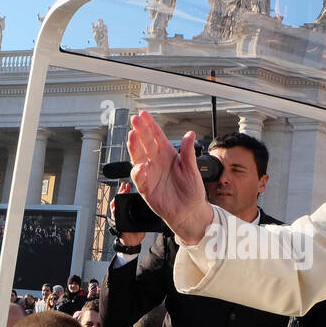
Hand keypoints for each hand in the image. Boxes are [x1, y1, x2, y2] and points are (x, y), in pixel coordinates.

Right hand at [111, 182, 145, 247]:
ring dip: (116, 200)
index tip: (128, 185)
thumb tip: (155, 204)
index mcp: (127, 209)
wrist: (133, 241)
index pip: (125, 198)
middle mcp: (121, 212)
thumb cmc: (137, 230)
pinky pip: (114, 217)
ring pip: (114, 206)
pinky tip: (116, 209)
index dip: (125, 191)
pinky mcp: (116, 223)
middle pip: (119, 199)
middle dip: (121, 192)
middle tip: (124, 187)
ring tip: (119, 195)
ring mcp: (118, 217)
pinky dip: (115, 213)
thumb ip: (145, 212)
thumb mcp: (142, 218)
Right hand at [126, 111, 213, 244]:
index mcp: (168, 155)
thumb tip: (190, 135)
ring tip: (132, 137)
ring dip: (134, 147)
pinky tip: (141, 166)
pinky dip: (138, 172)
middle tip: (135, 120)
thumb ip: (188, 153)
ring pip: (138, 158)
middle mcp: (157, 162)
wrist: (189, 212)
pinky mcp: (146, 188)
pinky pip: (139, 179)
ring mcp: (150, 174)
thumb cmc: (192, 191)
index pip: (157, 136)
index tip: (143, 114)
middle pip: (145, 143)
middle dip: (140, 131)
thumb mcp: (192, 170)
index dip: (150, 125)